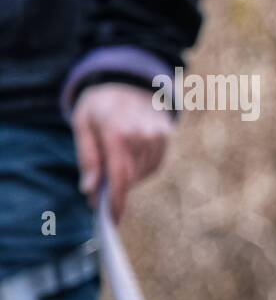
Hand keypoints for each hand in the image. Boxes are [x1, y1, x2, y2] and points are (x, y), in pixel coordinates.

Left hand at [71, 83, 174, 221]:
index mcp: (117, 132)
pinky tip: (131, 155)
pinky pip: (153, 166)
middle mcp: (141, 136)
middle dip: (115, 188)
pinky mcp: (167, 139)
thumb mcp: (83, 124)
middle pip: (130, 177)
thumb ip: (87, 157)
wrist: (129, 80)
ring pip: (142, 173)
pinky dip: (140, 169)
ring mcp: (158, 137)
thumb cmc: (100, 104)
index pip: (119, 176)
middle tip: (100, 187)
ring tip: (115, 159)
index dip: (115, 201)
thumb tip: (89, 189)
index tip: (111, 219)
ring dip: (127, 177)